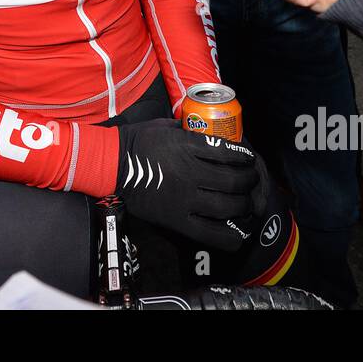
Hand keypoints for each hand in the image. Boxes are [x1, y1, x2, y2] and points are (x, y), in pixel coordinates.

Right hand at [115, 119, 269, 252]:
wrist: (112, 165)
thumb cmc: (138, 142)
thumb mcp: (167, 126)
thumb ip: (191, 131)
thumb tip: (212, 133)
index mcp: (188, 147)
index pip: (228, 152)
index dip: (245, 157)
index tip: (249, 159)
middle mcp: (190, 174)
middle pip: (233, 181)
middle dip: (249, 181)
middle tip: (250, 180)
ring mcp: (184, 200)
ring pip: (227, 207)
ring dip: (244, 206)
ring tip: (246, 203)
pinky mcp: (177, 220)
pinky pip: (210, 233)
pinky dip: (229, 235)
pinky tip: (239, 233)